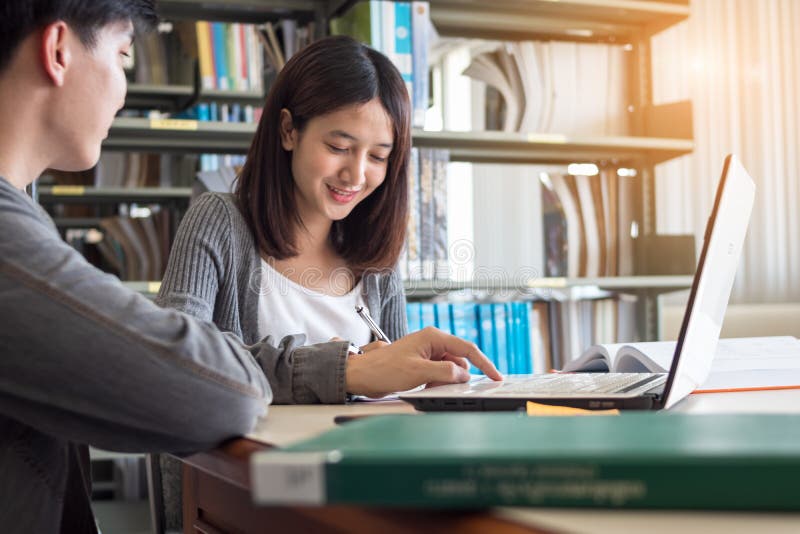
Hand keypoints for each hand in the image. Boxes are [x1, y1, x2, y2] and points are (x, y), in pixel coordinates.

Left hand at [345, 327, 502, 397]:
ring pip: (450, 368)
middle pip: (459, 360)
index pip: (468, 348)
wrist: (362, 375)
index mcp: (433, 337)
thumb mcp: (419, 372)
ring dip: (445, 380)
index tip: (496, 376)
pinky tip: (423, 386)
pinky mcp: (422, 363)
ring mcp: (427, 353)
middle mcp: (432, 342)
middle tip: (440, 385)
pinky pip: (439, 373)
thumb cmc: (384, 369)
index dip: (485, 363)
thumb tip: (464, 375)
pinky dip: (437, 382)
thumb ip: (445, 372)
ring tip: (425, 385)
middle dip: (457, 376)